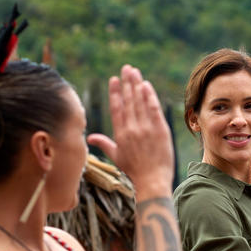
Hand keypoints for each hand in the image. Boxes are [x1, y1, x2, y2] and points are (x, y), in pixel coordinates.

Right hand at [88, 65, 173, 198]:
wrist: (152, 181)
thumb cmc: (134, 171)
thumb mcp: (116, 157)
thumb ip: (104, 144)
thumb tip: (89, 139)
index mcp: (120, 134)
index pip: (116, 108)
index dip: (115, 92)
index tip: (114, 79)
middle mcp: (132, 129)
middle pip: (129, 101)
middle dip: (127, 83)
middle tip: (126, 68)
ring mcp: (147, 129)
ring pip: (140, 102)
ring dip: (137, 85)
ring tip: (135, 72)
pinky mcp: (160, 130)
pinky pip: (154, 109)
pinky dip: (150, 97)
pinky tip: (147, 86)